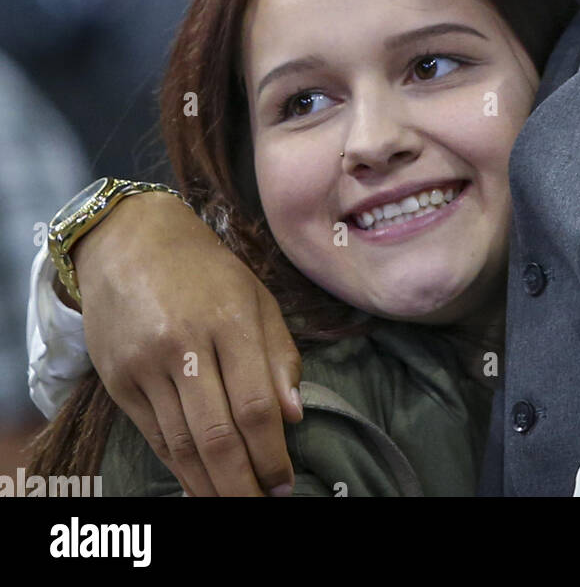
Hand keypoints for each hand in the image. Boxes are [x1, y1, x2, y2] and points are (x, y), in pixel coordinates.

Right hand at [73, 191, 302, 496]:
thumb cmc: (205, 270)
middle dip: (243, 484)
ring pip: (182, 444)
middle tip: (262, 504)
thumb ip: (279, 355)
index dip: (272, 454)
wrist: (129, 241)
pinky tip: (199, 482)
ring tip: (234, 501)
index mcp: (230, 320)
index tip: (285, 482)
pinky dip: (179, 467)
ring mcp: (146, 365)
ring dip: (211, 485)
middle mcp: (185, 344)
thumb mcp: (255, 296)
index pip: (255, 406)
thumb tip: (294, 416)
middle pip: (218, 436)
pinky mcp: (118, 380)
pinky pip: (155, 436)